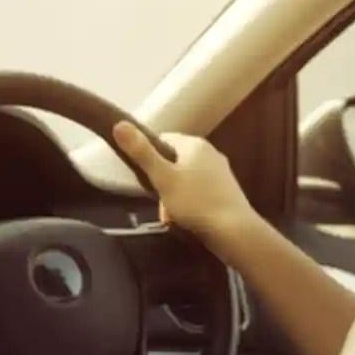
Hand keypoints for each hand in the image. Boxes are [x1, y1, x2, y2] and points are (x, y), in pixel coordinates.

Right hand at [112, 122, 257, 258]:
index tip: (145, 178)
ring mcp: (221, 171)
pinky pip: (200, 191)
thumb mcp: (163, 178)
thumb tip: (119, 124)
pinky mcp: (227, 190)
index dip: (150, 157)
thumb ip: (141, 152)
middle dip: (163, 183)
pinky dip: (191, 203)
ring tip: (172, 217)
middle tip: (159, 203)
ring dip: (175, 196)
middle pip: (175, 162)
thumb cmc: (195, 202)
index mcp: (194, 143)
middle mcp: (210, 152)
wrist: (235, 230)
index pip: (163, 140)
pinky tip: (189, 220)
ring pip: (187, 179)